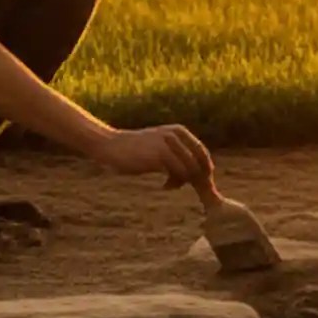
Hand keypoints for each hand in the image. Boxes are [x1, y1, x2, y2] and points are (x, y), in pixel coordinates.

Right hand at [90, 124, 214, 189]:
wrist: (113, 145)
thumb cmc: (137, 149)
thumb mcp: (161, 144)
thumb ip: (178, 153)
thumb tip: (198, 173)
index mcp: (179, 131)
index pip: (202, 152)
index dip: (204, 169)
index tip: (199, 183)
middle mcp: (176, 135)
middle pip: (199, 162)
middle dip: (196, 178)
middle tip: (183, 186)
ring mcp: (168, 145)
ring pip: (190, 170)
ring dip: (182, 182)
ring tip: (169, 185)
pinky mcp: (159, 156)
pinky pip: (178, 175)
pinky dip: (173, 184)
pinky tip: (163, 186)